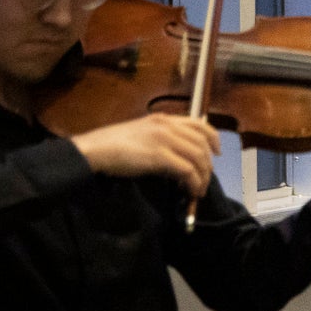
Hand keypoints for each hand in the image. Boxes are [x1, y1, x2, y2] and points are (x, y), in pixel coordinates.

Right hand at [72, 114, 221, 198]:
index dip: (213, 138)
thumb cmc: (111, 144)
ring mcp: (164, 140)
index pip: (199, 124)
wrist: (94, 149)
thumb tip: (176, 159)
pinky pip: (187, 171)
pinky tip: (189, 191)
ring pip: (198, 158)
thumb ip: (160, 139)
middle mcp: (167, 126)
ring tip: (198, 190)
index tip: (216, 153)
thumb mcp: (141, 134)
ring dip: (202, 177)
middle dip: (208, 165)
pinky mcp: (160, 156)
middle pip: (202, 144)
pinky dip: (193, 183)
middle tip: (204, 180)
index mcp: (163, 119)